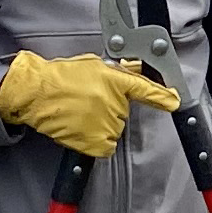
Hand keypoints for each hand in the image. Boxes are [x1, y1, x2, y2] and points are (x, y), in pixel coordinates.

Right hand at [0, 50, 177, 157]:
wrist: (37, 94)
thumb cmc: (59, 78)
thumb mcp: (92, 66)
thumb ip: (115, 72)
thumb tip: (132, 72)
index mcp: (114, 80)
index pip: (145, 89)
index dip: (162, 97)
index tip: (174, 101)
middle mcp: (113, 102)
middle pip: (124, 112)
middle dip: (110, 108)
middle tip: (88, 102)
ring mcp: (106, 123)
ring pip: (115, 129)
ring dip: (102, 125)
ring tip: (80, 114)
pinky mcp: (96, 142)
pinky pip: (106, 146)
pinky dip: (96, 142)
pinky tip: (81, 129)